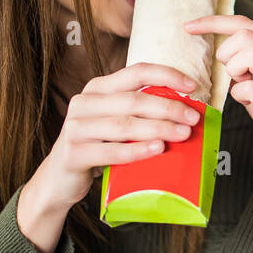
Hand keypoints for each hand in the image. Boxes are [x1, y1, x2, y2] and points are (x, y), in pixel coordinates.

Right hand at [34, 62, 204, 211]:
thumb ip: (139, 112)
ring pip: (124, 125)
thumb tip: (184, 110)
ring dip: (158, 128)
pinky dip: (138, 150)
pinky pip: (111, 151)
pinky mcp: (72, 153)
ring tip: (182, 134)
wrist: (59, 180)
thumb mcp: (115, 124)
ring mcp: (75, 128)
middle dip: (168, 107)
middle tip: (192, 118)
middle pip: (133, 100)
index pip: (136, 72)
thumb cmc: (97, 148)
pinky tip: (158, 149)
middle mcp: (84, 103)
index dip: (166, 75)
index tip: (192, 85)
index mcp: (97, 89)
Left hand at [184, 14, 252, 187]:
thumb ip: (240, 58)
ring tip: (243, 85)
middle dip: (227, 54)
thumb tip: (213, 44)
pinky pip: (247, 88)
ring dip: (235, 71)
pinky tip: (248, 102)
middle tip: (233, 74)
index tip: (188, 26)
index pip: (244, 23)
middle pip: (244, 36)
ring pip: (250, 54)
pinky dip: (239, 95)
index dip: (213, 22)